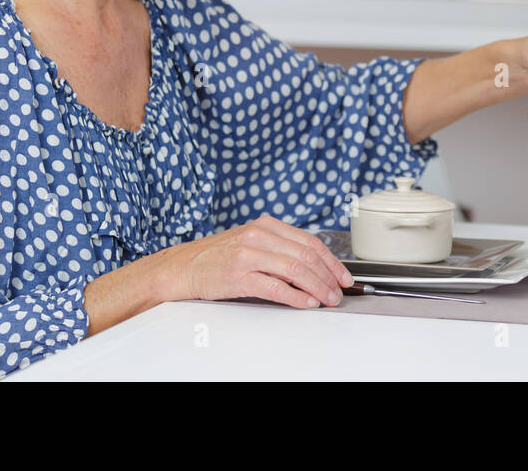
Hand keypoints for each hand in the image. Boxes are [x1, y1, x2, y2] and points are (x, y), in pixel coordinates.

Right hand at [165, 215, 353, 308]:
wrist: (184, 266)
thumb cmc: (218, 257)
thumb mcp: (252, 241)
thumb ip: (280, 248)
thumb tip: (315, 266)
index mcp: (266, 224)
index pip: (310, 241)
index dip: (332, 261)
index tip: (343, 276)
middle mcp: (259, 236)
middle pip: (307, 255)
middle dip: (329, 276)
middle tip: (339, 292)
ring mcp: (249, 255)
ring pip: (296, 270)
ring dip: (318, 287)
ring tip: (327, 299)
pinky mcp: (239, 276)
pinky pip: (276, 288)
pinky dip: (296, 297)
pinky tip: (307, 303)